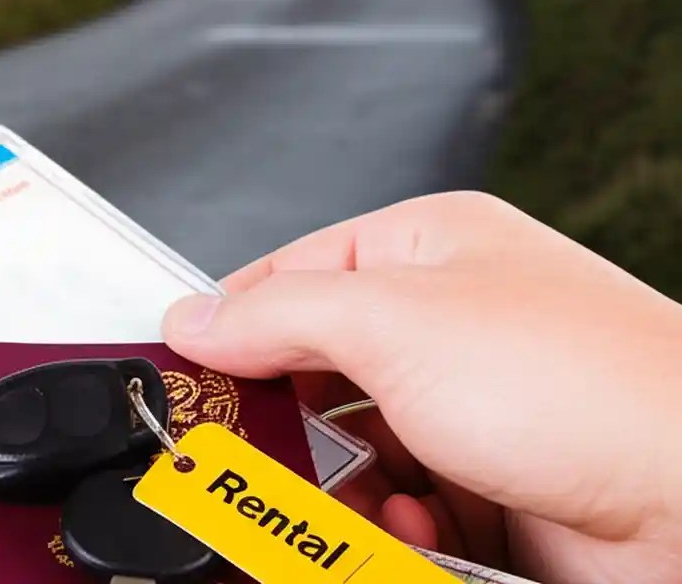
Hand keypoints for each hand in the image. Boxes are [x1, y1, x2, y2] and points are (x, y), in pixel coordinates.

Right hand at [161, 191, 681, 582]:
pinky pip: (400, 506)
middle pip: (314, 373)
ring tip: (360, 501)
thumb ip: (278, 314)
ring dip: (345, 488)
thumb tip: (197, 320)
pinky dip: (395, 527)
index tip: (186, 377)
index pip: (289, 275)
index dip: (231, 326)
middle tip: (252, 457)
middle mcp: (448, 321)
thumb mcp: (395, 322)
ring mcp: (469, 407)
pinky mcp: (488, 484)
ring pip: (351, 452)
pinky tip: (418, 528)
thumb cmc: (590, 382)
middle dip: (288, 425)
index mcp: (427, 247)